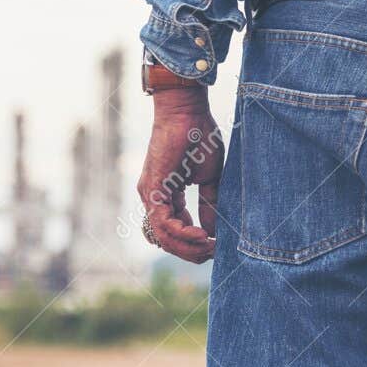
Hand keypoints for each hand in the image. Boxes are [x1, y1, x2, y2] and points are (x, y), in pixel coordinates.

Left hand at [136, 82, 222, 262]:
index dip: (194, 242)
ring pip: (163, 235)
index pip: (174, 229)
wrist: (187, 112)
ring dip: (187, 246)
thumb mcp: (209, 178)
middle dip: (190, 251)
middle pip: (166, 238)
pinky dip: (182, 232)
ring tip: (209, 248)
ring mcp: (151, 194)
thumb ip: (209, 205)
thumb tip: (213, 232)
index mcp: (167, 194)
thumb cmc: (199, 137)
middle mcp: (154, 197)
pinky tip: (201, 235)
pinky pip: (163, 222)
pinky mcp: (153, 188)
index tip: (215, 246)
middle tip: (212, 254)